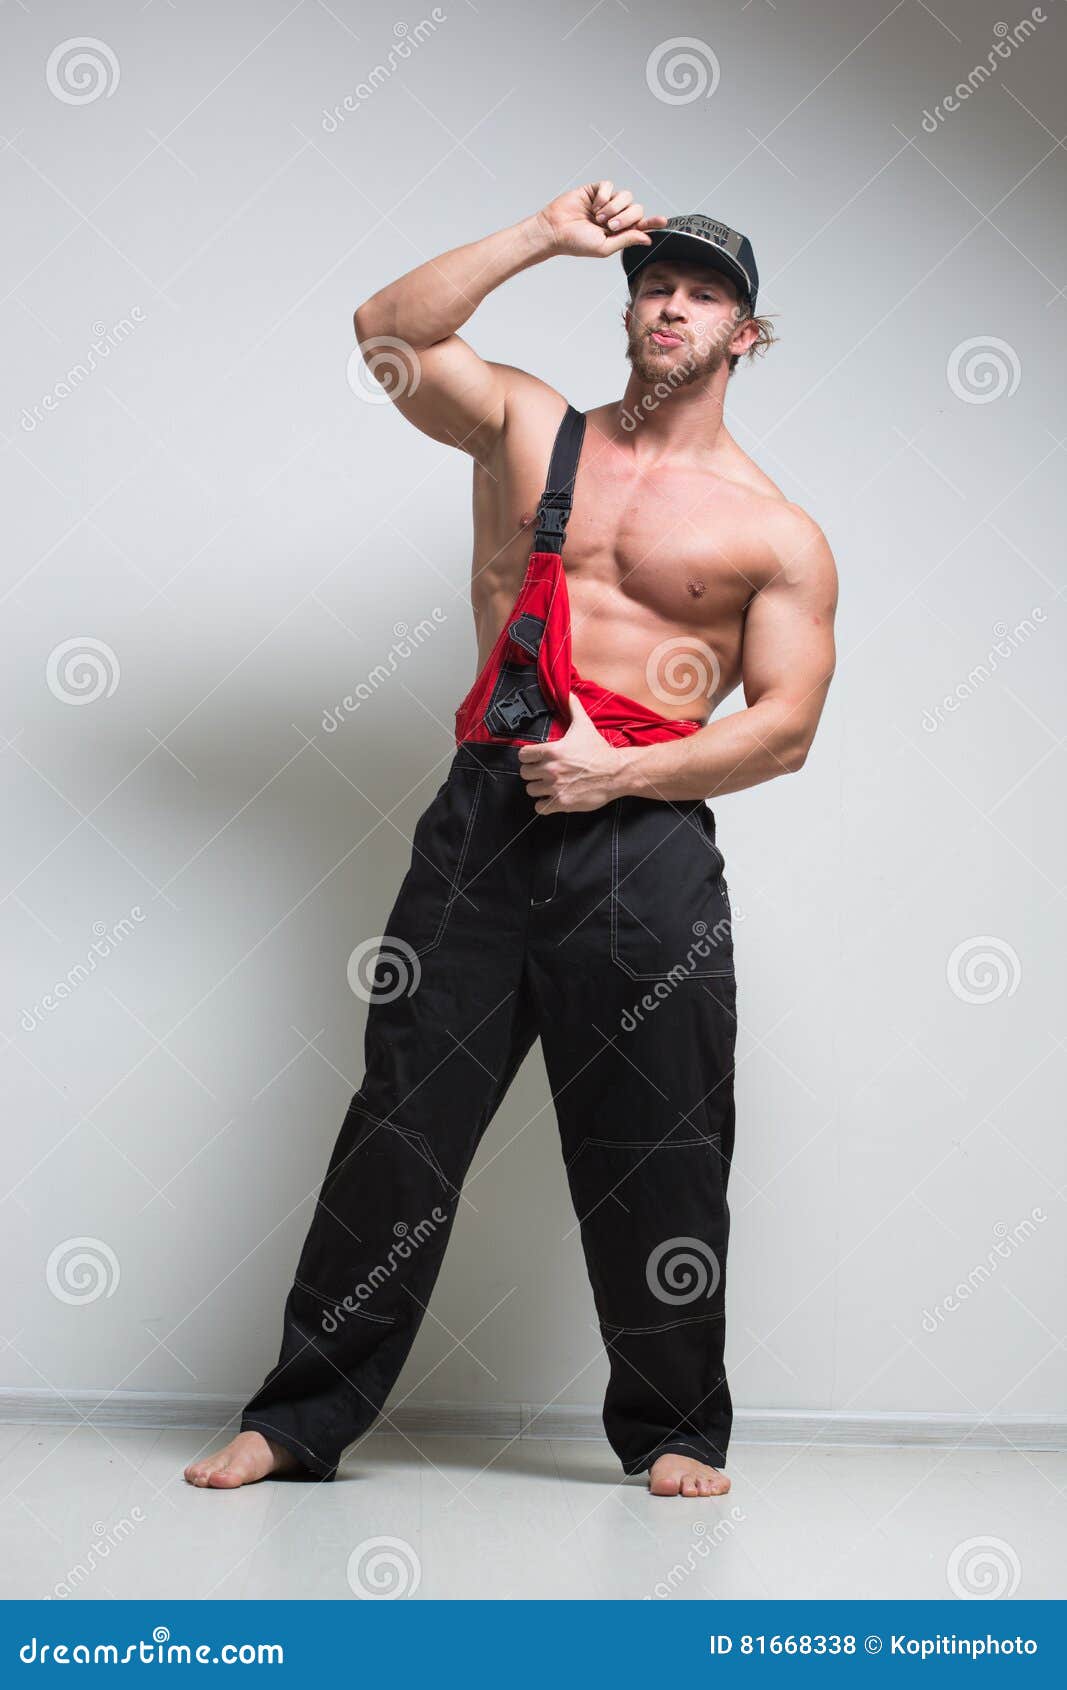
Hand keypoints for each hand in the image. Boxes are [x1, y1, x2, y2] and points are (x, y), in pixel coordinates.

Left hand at [517, 693, 624, 812]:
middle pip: (525, 773)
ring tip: (547, 785)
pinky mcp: (562, 803)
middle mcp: (550, 769)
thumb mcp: (584, 726)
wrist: (616, 773)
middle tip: (542, 772)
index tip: (534, 758)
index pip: (523, 755)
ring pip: (531, 790)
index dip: (528, 757)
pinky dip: (543, 804)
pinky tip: (551, 798)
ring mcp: (555, 787)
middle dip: (533, 772)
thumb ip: (573, 707)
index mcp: (552, 751)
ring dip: (537, 788)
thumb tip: (567, 691)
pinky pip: (540, 807)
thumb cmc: (599, 750)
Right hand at [534, 181, 666, 259]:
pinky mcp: (597, 190)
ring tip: (598, 217)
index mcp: (619, 232)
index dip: (652, 222)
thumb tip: (647, 238)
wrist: (556, 230)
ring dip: (613, 208)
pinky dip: (603, 196)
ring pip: (625, 196)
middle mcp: (615, 216)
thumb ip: (626, 240)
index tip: (663, 221)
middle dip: (625, 217)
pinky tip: (593, 205)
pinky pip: (610, 186)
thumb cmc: (576, 243)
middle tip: (610, 226)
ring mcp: (607, 202)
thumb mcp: (604, 247)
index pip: (641, 225)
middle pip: (636, 209)